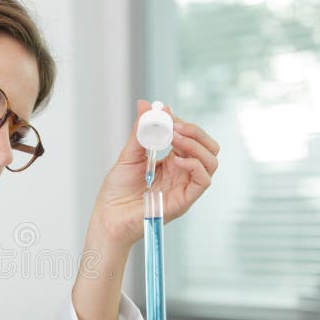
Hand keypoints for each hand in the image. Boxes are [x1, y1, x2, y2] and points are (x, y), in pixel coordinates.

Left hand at [90, 100, 219, 247]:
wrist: (108, 216)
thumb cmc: (117, 190)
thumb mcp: (129, 154)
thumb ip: (140, 130)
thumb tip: (145, 103)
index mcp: (172, 162)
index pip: (191, 138)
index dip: (182, 123)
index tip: (166, 115)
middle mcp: (182, 173)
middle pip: (208, 147)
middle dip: (195, 131)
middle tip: (174, 126)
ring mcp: (185, 187)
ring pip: (210, 161)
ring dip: (196, 145)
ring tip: (174, 139)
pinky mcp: (184, 201)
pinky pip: (204, 180)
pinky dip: (195, 165)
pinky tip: (177, 159)